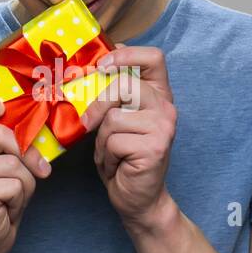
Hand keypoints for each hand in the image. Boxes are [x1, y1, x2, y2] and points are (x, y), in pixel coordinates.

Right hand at [0, 92, 49, 252]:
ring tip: (8, 197)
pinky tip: (5, 208)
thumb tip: (35, 139)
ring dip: (24, 183)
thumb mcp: (4, 164)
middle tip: (17, 178)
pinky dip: (20, 199)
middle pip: (2, 134)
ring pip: (15, 163)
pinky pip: (16, 184)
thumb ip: (12, 144)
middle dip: (24, 157)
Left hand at [79, 43, 176, 228]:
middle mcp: (166, 107)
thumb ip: (112, 97)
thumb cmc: (123, 157)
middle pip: (126, 85)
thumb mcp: (116, 120)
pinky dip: (107, 156)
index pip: (154, 57)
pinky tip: (117, 165)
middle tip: (88, 124)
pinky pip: (114, 141)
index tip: (101, 66)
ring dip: (102, 140)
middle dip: (99, 105)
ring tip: (111, 154)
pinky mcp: (155, 147)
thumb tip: (86, 71)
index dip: (126, 54)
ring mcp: (163, 127)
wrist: (138, 198)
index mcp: (158, 95)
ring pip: (114, 118)